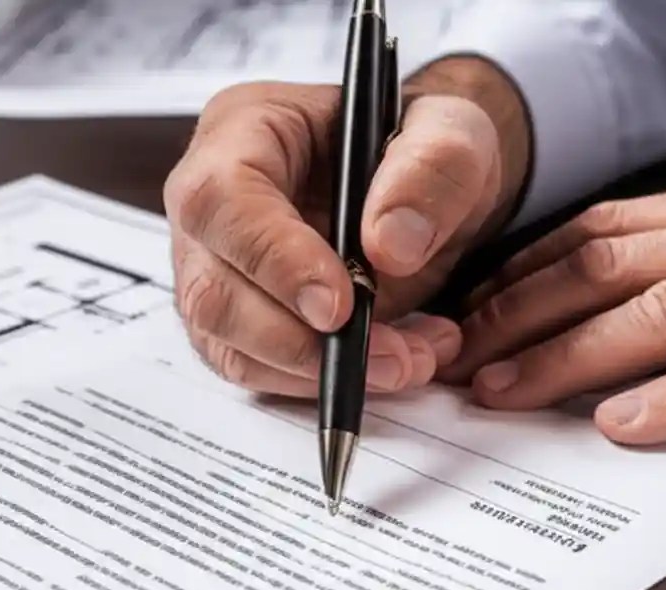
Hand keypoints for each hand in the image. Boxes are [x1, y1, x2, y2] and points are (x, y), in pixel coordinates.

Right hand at [164, 57, 530, 397]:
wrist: (424, 189)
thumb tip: (391, 246)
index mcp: (244, 129)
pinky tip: (389, 363)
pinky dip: (321, 383)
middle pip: (211, 289)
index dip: (274, 260)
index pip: (222, 199)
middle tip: (393, 355)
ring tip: (409, 360)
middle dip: (301, 341)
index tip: (340, 305)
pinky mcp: (236, 321)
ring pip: (228, 344)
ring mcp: (215, 267)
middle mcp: (211, 203)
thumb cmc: (420, 148)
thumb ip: (434, 167)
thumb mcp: (454, 131)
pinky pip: (255, 371)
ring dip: (318, 372)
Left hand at [445, 169, 665, 444]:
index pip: (600, 229)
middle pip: (606, 269)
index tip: (474, 307)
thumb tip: (608, 275)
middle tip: (462, 359)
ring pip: (658, 314)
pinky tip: (624, 426)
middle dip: (520, 316)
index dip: (525, 270)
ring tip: (507, 393)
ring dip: (569, 356)